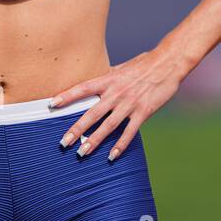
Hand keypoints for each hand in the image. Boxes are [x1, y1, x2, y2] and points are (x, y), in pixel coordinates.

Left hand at [49, 49, 182, 160]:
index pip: (83, 88)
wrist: (168, 63)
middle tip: (63, 142)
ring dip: (94, 140)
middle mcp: (116, 92)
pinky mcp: (144, 112)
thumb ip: (107, 78)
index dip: (67, 96)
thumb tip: (94, 83)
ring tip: (82, 153)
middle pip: (92, 113)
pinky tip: (111, 156)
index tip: (52, 105)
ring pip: (108, 126)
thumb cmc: (143, 64)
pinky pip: (130, 132)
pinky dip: (121, 145)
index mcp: (109, 80)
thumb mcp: (121, 68)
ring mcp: (130, 103)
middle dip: (77, 129)